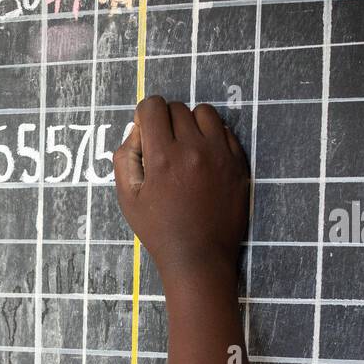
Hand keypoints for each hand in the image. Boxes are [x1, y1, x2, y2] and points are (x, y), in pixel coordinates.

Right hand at [114, 96, 249, 287]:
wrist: (199, 257)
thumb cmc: (159, 230)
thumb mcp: (128, 198)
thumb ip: (125, 158)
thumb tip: (137, 131)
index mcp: (163, 157)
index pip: (153, 106)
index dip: (145, 114)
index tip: (146, 132)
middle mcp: (193, 148)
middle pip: (177, 107)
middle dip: (166, 120)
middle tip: (164, 146)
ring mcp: (219, 154)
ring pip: (204, 113)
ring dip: (191, 123)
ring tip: (187, 146)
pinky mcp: (237, 163)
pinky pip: (225, 131)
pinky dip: (212, 137)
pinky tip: (204, 157)